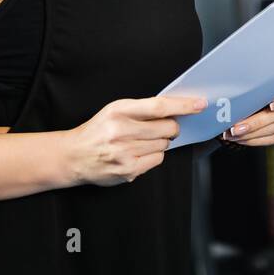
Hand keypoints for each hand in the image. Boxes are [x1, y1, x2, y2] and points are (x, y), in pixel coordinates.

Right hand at [66, 95, 205, 185]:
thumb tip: (174, 109)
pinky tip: (138, 153)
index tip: (199, 104)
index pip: (159, 106)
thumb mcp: (114, 110)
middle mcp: (121, 131)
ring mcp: (125, 152)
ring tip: (141, 141)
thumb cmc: (97, 130)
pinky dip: (153, 155)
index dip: (183, 105)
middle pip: (167, 128)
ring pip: (164, 144)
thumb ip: (141, 109)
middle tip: (164, 127)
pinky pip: (157, 159)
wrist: (73, 156)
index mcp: (119, 110)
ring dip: (160, 142)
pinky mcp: (128, 170)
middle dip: (172, 127)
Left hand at [220, 79, 273, 146]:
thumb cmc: (246, 88)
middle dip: (254, 123)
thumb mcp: (247, 83)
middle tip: (235, 128)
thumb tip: (233, 91)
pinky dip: (255, 140)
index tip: (272, 105)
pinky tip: (241, 139)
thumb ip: (247, 85)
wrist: (245, 98)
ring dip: (251, 134)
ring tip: (233, 134)